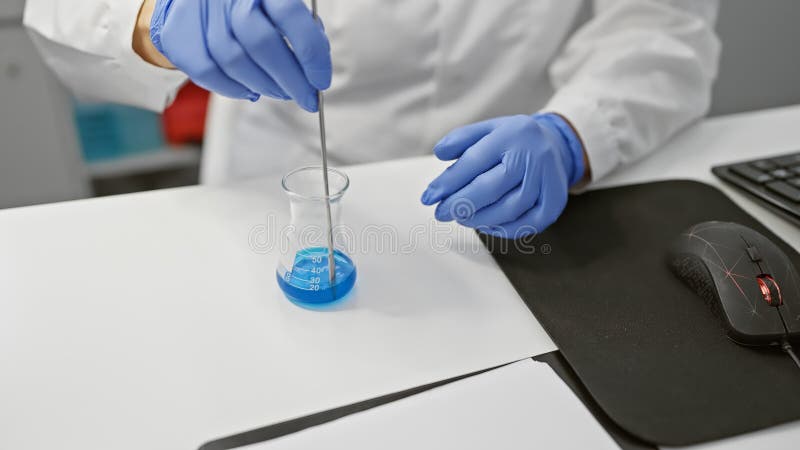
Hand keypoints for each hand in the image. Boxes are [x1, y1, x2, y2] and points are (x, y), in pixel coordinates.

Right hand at [141, 0, 330, 111]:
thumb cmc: (248, 4)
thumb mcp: (278, 3)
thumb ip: (301, 26)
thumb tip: (315, 65)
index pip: (291, 16)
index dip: (311, 53)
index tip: (321, 80)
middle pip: (261, 43)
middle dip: (290, 80)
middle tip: (305, 96)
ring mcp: (201, 12)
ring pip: (233, 61)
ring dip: (264, 86)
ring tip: (280, 92)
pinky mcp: (178, 33)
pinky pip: (207, 72)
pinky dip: (233, 89)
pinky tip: (250, 91)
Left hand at [420, 114, 586, 238]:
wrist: (555, 145)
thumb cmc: (513, 140)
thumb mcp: (487, 129)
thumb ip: (461, 139)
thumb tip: (439, 153)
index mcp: (512, 134)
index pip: (474, 161)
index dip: (448, 182)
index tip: (429, 197)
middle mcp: (533, 156)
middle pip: (491, 188)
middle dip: (460, 204)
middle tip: (442, 213)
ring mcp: (548, 180)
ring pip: (509, 209)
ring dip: (479, 219)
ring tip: (462, 218)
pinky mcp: (556, 201)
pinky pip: (527, 224)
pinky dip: (503, 229)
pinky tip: (486, 225)